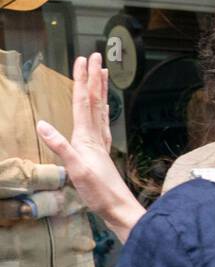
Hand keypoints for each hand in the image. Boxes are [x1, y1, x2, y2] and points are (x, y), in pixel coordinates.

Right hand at [35, 53, 143, 241]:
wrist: (119, 210)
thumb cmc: (99, 192)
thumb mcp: (76, 170)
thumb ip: (60, 147)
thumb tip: (42, 124)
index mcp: (87, 137)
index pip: (83, 102)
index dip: (82, 80)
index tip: (83, 59)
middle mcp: (96, 137)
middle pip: (94, 101)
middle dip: (93, 77)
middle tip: (96, 55)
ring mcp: (101, 145)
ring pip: (100, 110)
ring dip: (100, 90)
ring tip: (103, 73)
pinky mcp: (103, 154)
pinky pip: (102, 125)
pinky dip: (102, 112)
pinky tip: (104, 109)